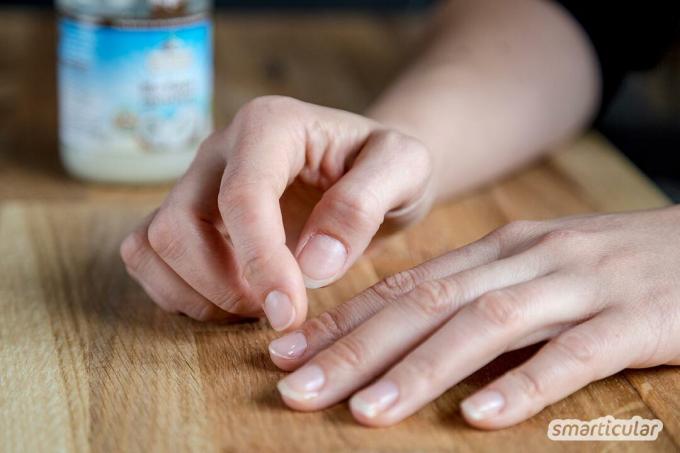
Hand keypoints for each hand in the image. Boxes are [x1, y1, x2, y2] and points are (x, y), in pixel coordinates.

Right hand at [120, 96, 432, 328]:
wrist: (366, 166)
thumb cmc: (384, 164)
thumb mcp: (405, 169)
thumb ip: (364, 205)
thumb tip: (312, 263)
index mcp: (270, 126)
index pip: (242, 197)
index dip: (259, 262)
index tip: (289, 313)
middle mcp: (220, 150)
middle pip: (178, 227)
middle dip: (223, 285)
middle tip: (279, 309)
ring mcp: (197, 183)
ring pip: (153, 245)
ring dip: (198, 293)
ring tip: (257, 305)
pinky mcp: (190, 214)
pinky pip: (150, 258)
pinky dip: (182, 293)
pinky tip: (233, 301)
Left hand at [269, 207, 679, 427]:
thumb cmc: (609, 266)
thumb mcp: (532, 268)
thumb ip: (473, 290)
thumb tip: (402, 324)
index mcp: (498, 250)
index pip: (406, 285)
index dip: (343, 319)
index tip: (286, 352)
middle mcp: (527, 260)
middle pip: (428, 303)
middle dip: (357, 346)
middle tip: (296, 387)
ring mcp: (580, 286)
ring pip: (486, 323)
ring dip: (422, 369)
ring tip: (367, 411)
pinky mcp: (635, 319)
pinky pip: (574, 354)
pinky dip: (525, 383)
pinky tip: (480, 417)